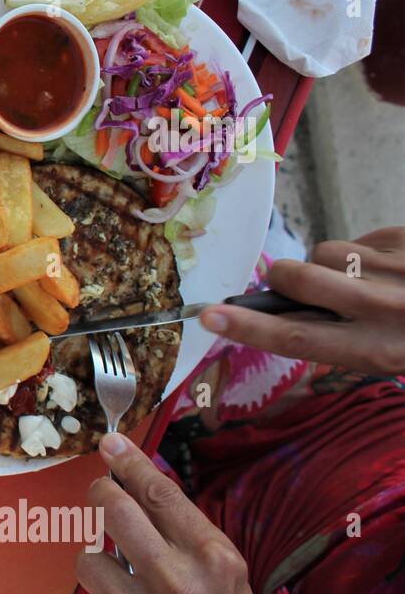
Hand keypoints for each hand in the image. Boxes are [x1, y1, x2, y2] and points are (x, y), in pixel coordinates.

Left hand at [76, 433, 290, 593]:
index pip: (158, 492)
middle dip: (99, 494)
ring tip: (124, 586)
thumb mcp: (227, 582)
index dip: (128, 461)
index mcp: (212, 560)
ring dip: (99, 569)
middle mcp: (180, 583)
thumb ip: (186, 539)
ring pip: (88, 560)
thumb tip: (140, 491)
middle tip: (99, 493)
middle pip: (113, 510)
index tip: (110, 444)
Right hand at [200, 227, 404, 374]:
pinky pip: (362, 237)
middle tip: (294, 283)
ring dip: (334, 264)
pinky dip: (368, 251)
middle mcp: (387, 309)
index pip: (296, 339)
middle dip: (283, 276)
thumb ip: (341, 338)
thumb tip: (287, 312)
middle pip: (296, 277)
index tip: (208, 316)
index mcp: (380, 350)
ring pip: (326, 251)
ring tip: (369, 278)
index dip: (246, 328)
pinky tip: (397, 267)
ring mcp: (400, 268)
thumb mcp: (391, 356)